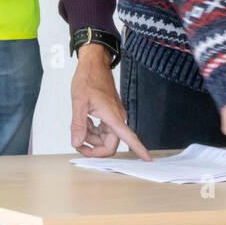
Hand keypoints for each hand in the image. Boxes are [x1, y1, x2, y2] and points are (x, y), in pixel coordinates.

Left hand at [70, 43, 150, 159]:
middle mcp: (116, 118)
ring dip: (90, 137)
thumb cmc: (89, 78)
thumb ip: (78, 124)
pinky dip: (92, 130)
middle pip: (110, 144)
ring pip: (104, 138)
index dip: (139, 149)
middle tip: (77, 142)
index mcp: (112, 116)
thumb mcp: (79, 101)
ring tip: (79, 124)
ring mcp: (113, 117)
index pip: (129, 137)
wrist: (94, 64)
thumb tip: (77, 142)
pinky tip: (85, 120)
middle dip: (93, 146)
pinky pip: (102, 130)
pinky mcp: (109, 115)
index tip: (148, 160)